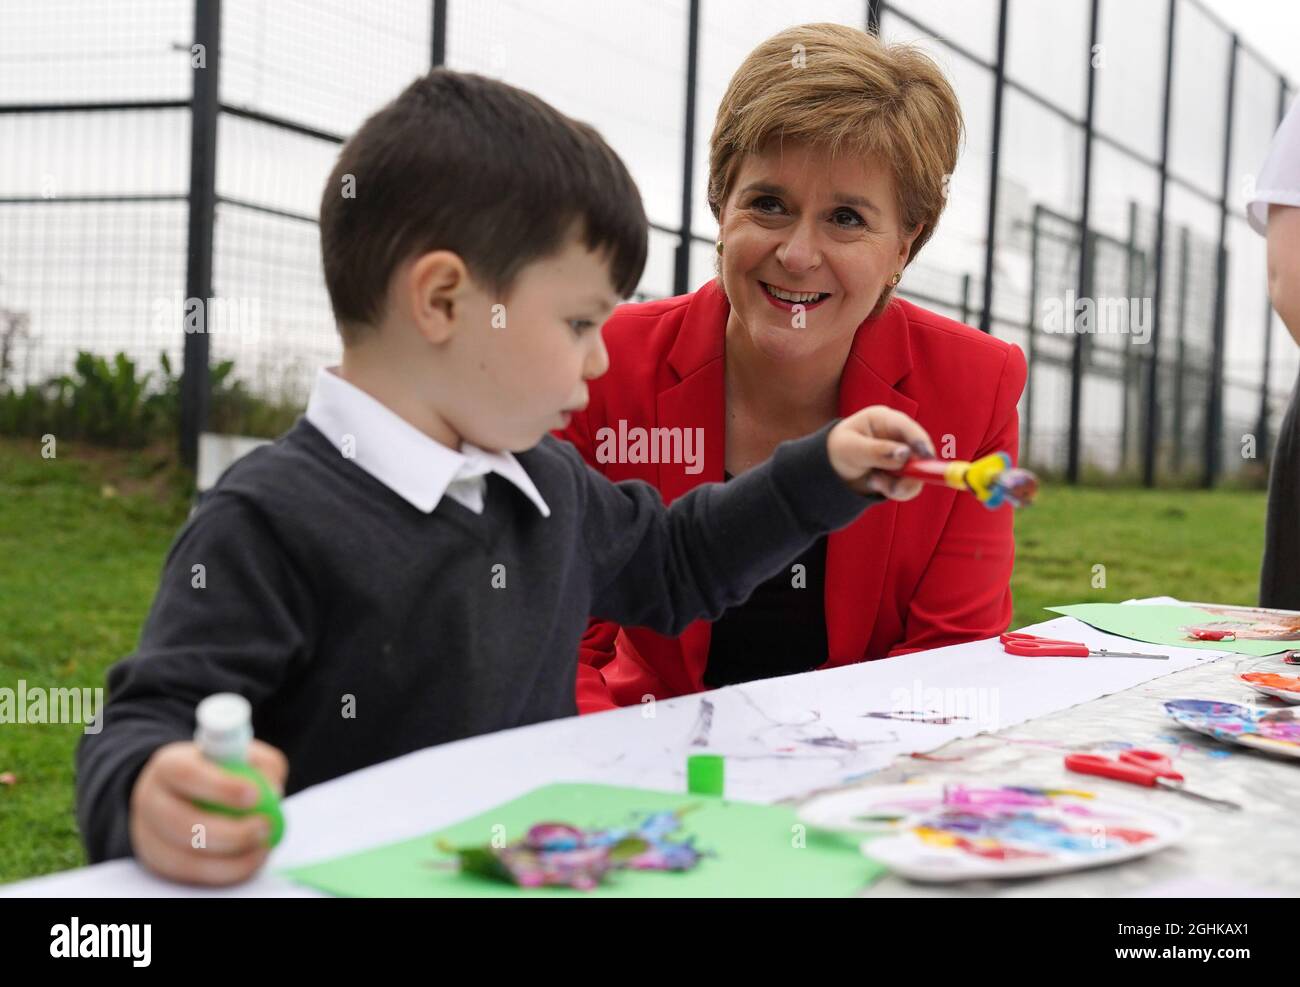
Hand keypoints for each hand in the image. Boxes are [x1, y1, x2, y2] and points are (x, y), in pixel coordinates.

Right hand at [129, 739, 287, 885]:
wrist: (178, 789)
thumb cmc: (217, 769)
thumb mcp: (240, 754)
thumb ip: (261, 764)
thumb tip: (272, 791)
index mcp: (168, 765)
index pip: (188, 775)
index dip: (221, 787)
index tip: (256, 795)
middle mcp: (151, 800)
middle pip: (182, 824)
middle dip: (230, 832)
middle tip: (265, 828)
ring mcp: (148, 835)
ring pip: (184, 858)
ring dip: (231, 859)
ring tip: (263, 846)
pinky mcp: (156, 863)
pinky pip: (191, 876)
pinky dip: (225, 872)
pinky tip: (250, 860)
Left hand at [827, 405, 934, 499]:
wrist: (830, 470)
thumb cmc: (838, 450)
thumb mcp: (851, 449)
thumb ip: (877, 451)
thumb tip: (905, 454)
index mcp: (883, 419)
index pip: (907, 427)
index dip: (920, 441)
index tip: (925, 457)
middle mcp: (897, 435)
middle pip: (921, 451)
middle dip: (912, 472)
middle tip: (895, 487)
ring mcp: (902, 454)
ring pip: (918, 473)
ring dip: (899, 484)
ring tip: (874, 482)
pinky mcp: (903, 472)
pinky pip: (910, 485)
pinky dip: (895, 490)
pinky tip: (875, 483)